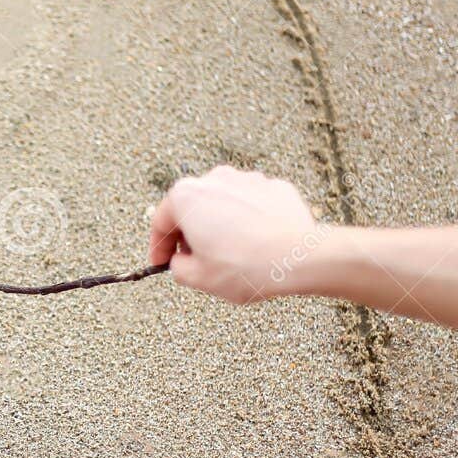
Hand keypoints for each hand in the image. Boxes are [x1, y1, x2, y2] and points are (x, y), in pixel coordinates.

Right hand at [147, 166, 322, 302]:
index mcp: (187, 197)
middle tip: (193, 261)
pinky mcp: (274, 187)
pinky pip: (250, 205)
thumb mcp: (198, 278)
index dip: (158, 247)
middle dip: (189, 234)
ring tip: (228, 254)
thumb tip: (180, 262)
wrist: (299, 258)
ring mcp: (247, 179)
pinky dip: (247, 222)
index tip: (161, 262)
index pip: (160, 222)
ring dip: (219, 226)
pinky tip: (253, 245)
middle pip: (191, 208)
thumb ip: (177, 267)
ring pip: (222, 205)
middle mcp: (214, 179)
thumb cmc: (246, 266)